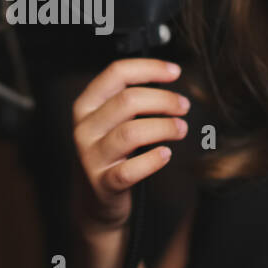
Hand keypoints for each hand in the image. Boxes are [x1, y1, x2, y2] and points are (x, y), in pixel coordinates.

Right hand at [71, 58, 189, 234]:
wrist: (93, 200)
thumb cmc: (110, 152)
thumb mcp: (110, 121)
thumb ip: (129, 98)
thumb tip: (167, 75)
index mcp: (86, 106)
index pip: (116, 74)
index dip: (149, 68)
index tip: (175, 72)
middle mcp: (84, 128)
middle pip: (127, 101)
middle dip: (163, 100)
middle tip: (183, 107)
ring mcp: (90, 157)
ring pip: (130, 133)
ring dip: (163, 127)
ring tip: (181, 129)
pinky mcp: (102, 183)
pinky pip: (130, 170)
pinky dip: (152, 160)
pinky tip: (166, 154)